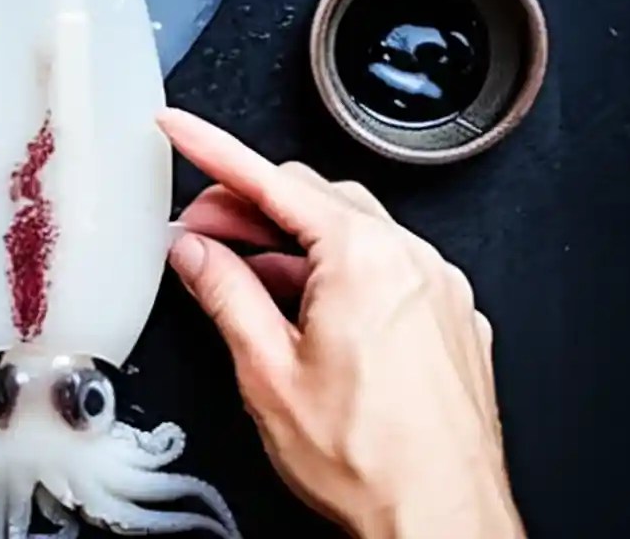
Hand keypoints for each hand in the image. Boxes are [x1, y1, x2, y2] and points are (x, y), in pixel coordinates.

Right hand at [158, 108, 522, 538]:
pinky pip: (387, 268)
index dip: (214, 150)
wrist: (443, 519)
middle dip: (248, 205)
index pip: (273, 181)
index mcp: (363, 260)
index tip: (179, 130)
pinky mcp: (450, 318)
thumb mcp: (268, 371)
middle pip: (314, 199)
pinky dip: (336, 269)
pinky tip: (302, 304)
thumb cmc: (368, 461)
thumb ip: (225, 293)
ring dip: (290, 239)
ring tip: (239, 271)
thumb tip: (196, 250)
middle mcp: (412, 260)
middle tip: (197, 230)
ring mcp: (439, 288)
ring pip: (352, 232)